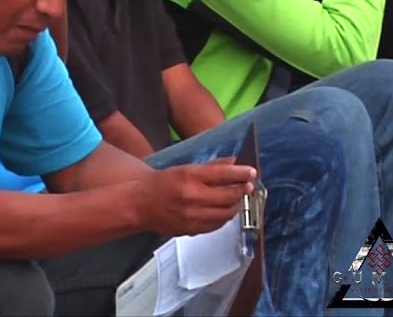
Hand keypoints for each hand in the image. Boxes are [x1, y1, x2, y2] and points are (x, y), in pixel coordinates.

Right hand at [137, 159, 256, 235]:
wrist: (141, 204)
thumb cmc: (164, 182)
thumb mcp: (186, 168)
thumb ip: (212, 166)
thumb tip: (235, 163)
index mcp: (190, 177)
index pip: (223, 175)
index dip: (241, 174)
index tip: (252, 172)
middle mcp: (192, 197)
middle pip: (228, 196)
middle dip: (242, 191)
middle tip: (249, 186)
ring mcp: (192, 216)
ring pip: (225, 213)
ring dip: (236, 205)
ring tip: (239, 198)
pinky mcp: (191, 230)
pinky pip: (216, 225)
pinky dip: (225, 217)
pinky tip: (226, 210)